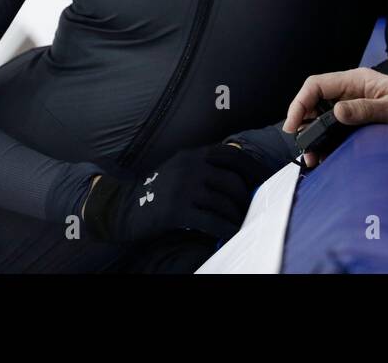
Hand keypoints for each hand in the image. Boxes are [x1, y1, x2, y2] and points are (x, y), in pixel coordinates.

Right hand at [81, 143, 269, 243]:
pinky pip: (212, 221)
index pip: (233, 156)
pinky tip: (230, 233)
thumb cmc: (158, 189)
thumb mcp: (180, 166)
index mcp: (194, 154)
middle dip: (246, 198)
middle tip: (251, 209)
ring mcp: (183, 187)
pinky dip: (226, 229)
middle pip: (233, 180)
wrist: (123, 206)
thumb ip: (205, 165)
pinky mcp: (177, 210)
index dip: (253, 169)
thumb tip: (240, 175)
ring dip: (237, 216)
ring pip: (225, 202)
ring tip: (241, 223)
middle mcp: (190, 166)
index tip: (264, 181)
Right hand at [282, 67, 387, 167]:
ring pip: (322, 121)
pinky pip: (335, 134)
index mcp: (356, 81)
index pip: (317, 86)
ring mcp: (354, 111)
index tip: (294, 126)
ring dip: (314, 138)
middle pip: (315, 104)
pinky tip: (326, 159)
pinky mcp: (358, 127)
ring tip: (314, 158)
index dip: (300, 103)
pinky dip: (327, 146)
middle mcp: (351, 94)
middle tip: (304, 148)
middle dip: (304, 125)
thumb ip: (367, 109)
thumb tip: (338, 112)